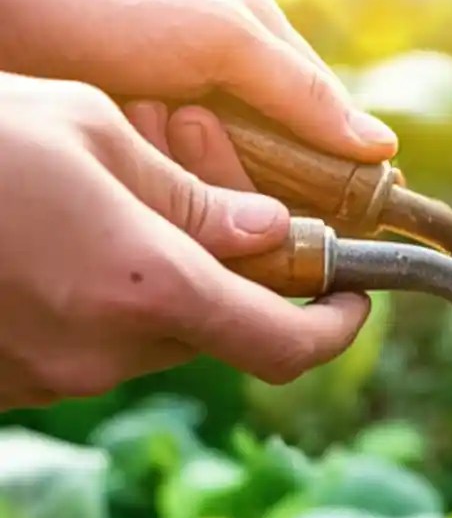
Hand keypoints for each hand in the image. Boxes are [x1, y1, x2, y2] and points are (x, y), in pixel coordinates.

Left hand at [0, 0, 395, 162]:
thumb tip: (380, 146)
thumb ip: (299, 91)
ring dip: (208, 189)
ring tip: (168, 164)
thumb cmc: (102, 7)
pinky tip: (152, 193)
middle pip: (282, 164)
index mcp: (259, 44)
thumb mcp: (219, 37)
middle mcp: (227, 87)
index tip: (355, 222)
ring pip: (232, 186)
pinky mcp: (139, 152)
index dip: (345, 171)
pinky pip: (183, 197)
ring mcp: (181, 122)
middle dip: (261, 182)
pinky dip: (172, 199)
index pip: (329, 121)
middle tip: (235, 190)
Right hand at [0, 71, 369, 408]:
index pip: (284, 344)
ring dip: (165, 280)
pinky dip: (108, 298)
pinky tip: (73, 236)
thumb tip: (269, 229)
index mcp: (150, 288)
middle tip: (209, 189)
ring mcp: (53, 378)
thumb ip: (192, 194)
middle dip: (235, 272)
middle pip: (219, 330)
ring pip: (154, 334)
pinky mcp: (11, 384)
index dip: (335, 328)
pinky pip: (93, 344)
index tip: (353, 298)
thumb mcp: (91, 133)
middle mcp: (107, 351)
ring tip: (121, 198)